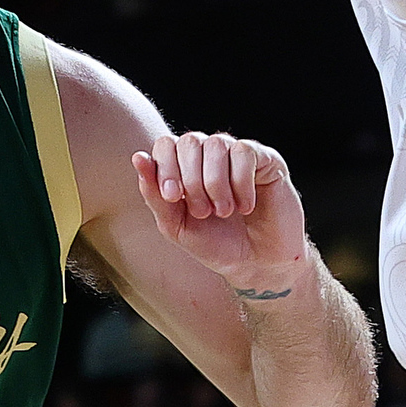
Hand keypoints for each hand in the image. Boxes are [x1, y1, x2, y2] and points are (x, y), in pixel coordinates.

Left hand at [135, 133, 305, 296]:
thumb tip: (138, 157)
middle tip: (202, 212)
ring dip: (215, 183)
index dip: (164, 167)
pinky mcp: (266, 159)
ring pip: (217, 143)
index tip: (172, 197)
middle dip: (191, 180)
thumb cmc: (216, 244)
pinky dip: (241, 182)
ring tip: (224, 211)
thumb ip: (155, 195)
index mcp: (185, 167)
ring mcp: (238, 154)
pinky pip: (245, 152)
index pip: (166, 145)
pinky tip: (246, 205)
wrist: (257, 265)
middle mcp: (210, 155)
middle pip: (189, 141)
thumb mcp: (176, 226)